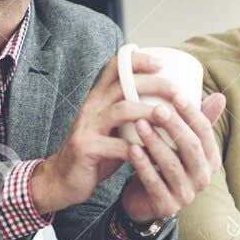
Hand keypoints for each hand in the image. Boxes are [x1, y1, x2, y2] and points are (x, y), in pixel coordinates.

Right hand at [30, 51, 185, 213]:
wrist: (61, 179)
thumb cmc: (96, 152)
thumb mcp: (110, 127)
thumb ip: (130, 115)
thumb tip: (167, 106)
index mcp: (98, 97)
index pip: (115, 67)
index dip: (138, 60)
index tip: (162, 63)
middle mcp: (91, 106)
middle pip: (124, 84)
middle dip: (154, 84)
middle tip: (178, 91)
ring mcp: (87, 126)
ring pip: (122, 110)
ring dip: (149, 113)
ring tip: (170, 118)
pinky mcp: (86, 148)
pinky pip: (116, 146)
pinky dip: (138, 149)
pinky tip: (154, 153)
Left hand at [118, 90, 226, 220]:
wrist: (145, 199)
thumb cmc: (164, 162)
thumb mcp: (181, 143)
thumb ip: (197, 121)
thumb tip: (221, 96)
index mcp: (211, 159)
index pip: (205, 132)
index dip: (192, 114)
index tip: (175, 95)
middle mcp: (204, 178)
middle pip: (190, 147)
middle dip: (173, 126)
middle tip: (156, 109)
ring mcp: (187, 194)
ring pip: (171, 164)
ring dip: (155, 142)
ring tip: (139, 124)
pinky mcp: (167, 206)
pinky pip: (154, 183)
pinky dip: (143, 165)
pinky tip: (132, 149)